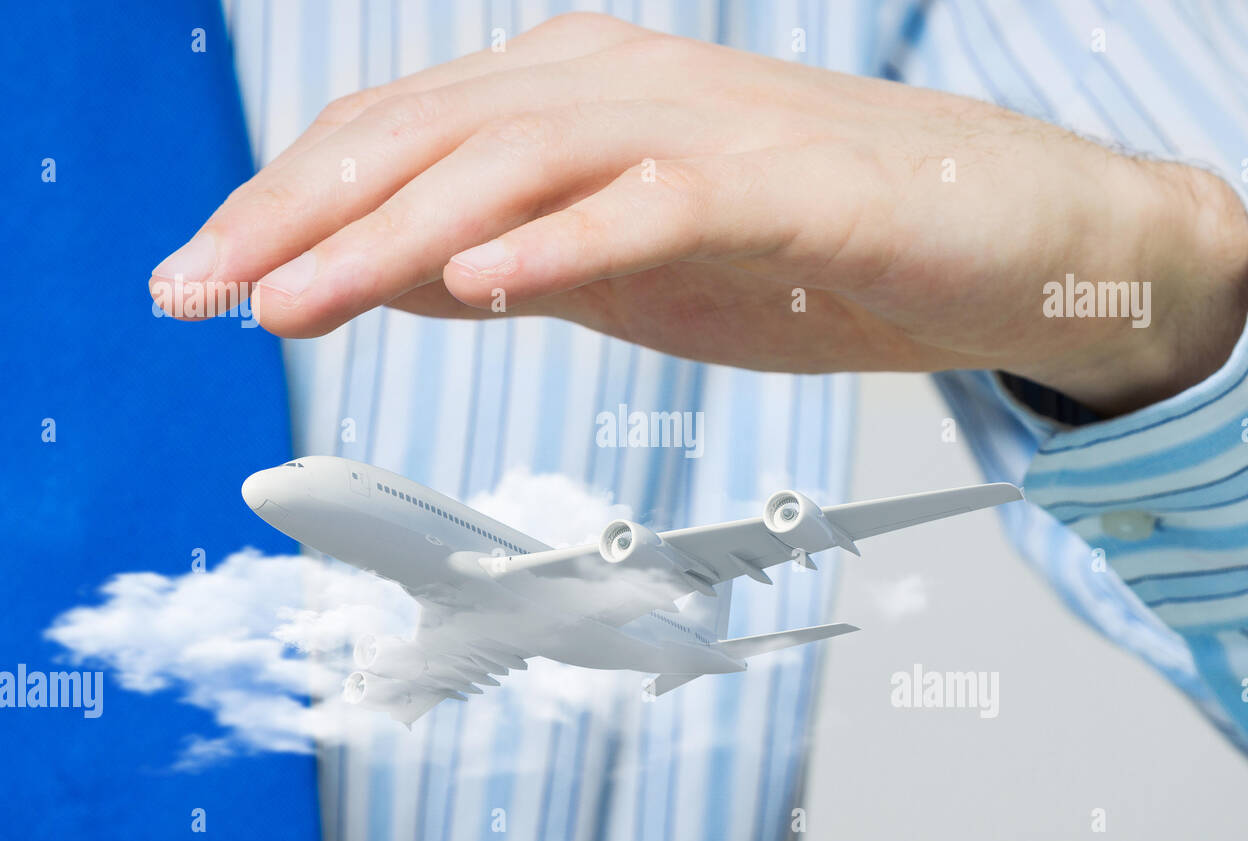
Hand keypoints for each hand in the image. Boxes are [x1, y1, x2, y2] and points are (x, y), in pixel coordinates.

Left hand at [150, 13, 1247, 416]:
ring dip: (393, 235)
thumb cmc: (817, 250)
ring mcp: (701, 129)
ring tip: (297, 297)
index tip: (205, 274)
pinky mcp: (782, 187)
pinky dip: (563, 242)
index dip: (287, 204)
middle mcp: (621, 88)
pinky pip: (653, 207)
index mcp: (575, 99)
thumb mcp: (629, 265)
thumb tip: (391, 273)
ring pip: (513, 163)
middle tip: (200, 286)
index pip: (396, 137)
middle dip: (295, 215)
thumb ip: (516, 258)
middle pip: (424, 136)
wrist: (999, 237)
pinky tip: (485, 284)